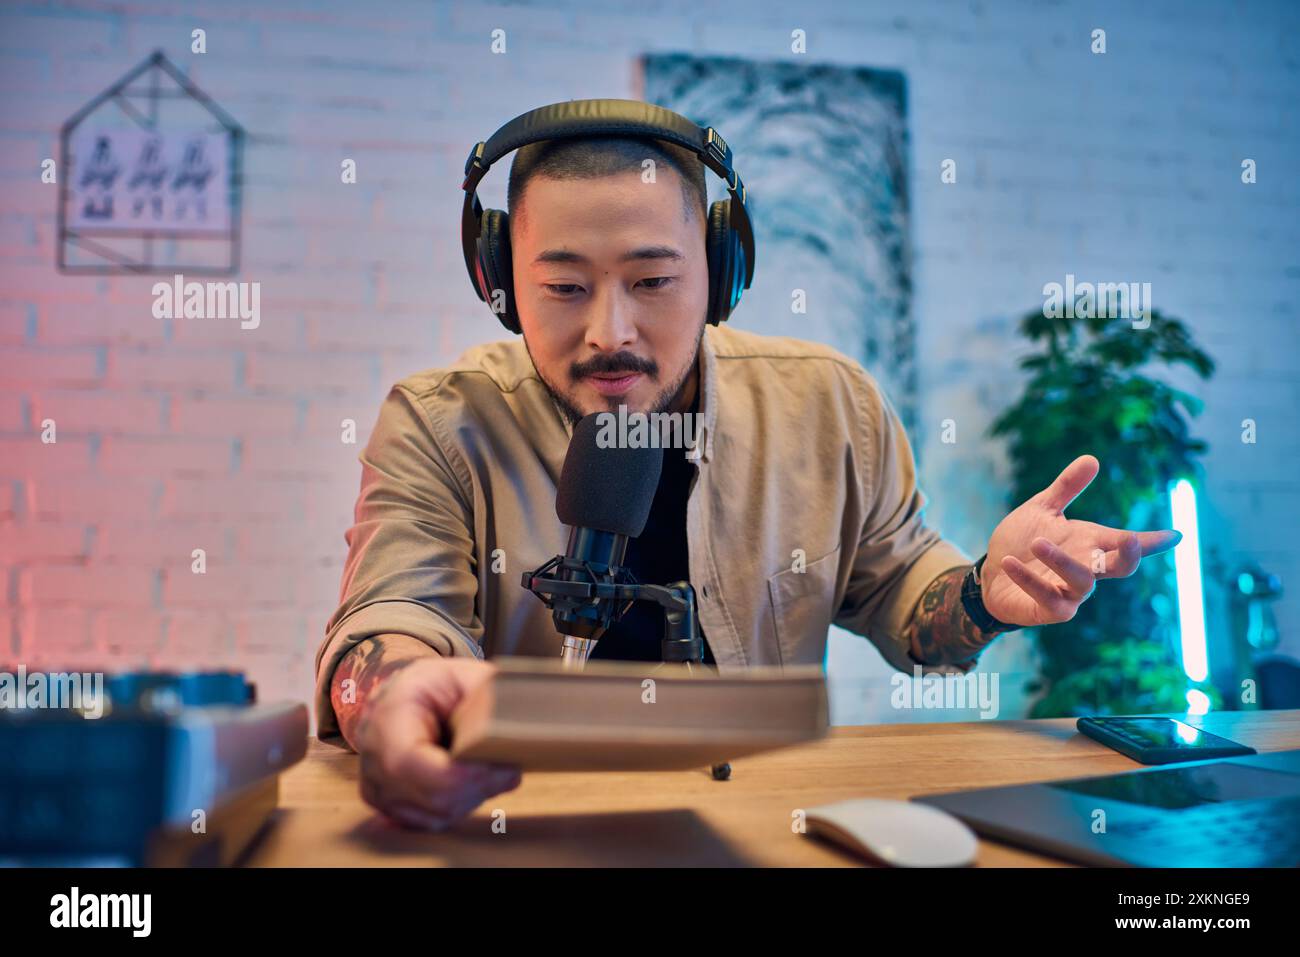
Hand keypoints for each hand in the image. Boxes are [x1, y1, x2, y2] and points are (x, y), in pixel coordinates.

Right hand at [354, 656, 520, 830]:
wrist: (405, 695)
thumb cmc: (436, 684)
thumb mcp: (464, 674)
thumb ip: (488, 693)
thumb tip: (520, 721)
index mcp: (388, 713)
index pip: (409, 761)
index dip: (458, 774)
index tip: (502, 767)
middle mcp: (372, 752)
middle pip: (428, 796)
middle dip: (478, 786)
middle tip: (509, 769)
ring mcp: (375, 783)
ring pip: (432, 814)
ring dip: (471, 797)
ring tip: (491, 770)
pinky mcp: (387, 802)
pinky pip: (429, 821)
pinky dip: (458, 806)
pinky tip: (471, 781)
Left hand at [981, 454, 1181, 627]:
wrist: (992, 575)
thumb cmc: (1022, 542)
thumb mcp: (1042, 509)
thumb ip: (1066, 488)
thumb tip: (1092, 458)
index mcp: (1091, 542)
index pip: (1128, 542)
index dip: (1153, 541)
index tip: (1177, 535)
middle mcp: (1087, 568)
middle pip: (1121, 567)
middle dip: (1129, 555)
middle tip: (1130, 539)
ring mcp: (1071, 592)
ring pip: (1083, 581)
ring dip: (1061, 561)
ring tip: (1037, 542)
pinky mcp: (1049, 610)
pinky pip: (1046, 597)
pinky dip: (1029, 579)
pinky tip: (1010, 562)